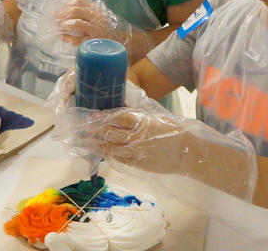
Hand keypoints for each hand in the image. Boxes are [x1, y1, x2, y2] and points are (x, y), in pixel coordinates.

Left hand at [48, 72, 257, 201]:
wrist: (188, 152)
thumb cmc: (174, 130)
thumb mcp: (156, 115)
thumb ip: (138, 112)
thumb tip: (122, 105)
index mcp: (139, 120)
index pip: (115, 116)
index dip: (100, 115)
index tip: (90, 114)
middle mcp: (134, 135)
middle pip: (107, 131)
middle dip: (91, 130)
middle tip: (79, 128)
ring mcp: (135, 150)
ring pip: (109, 146)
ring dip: (94, 143)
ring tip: (82, 140)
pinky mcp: (137, 163)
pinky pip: (117, 158)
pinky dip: (106, 154)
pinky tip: (98, 151)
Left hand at [49, 0, 153, 60]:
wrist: (125, 45)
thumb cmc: (108, 32)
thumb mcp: (99, 17)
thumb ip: (87, 12)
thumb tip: (66, 9)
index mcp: (97, 10)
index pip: (80, 1)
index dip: (66, 4)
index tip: (57, 8)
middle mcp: (97, 18)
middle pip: (77, 10)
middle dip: (62, 13)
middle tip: (54, 17)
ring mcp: (96, 30)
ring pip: (78, 23)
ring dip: (64, 24)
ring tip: (57, 26)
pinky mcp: (95, 42)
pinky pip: (79, 39)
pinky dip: (69, 37)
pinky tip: (62, 37)